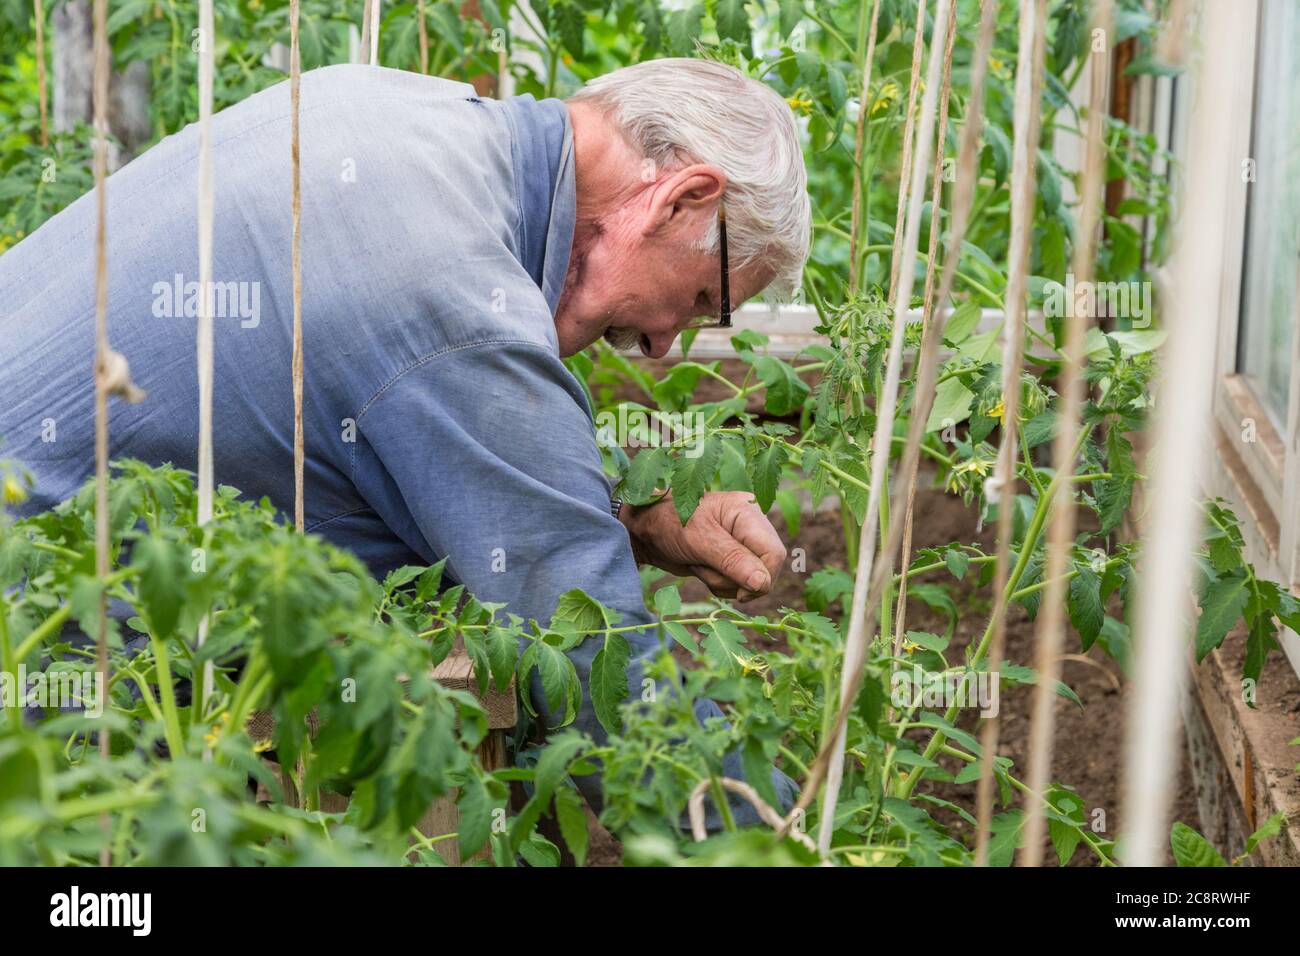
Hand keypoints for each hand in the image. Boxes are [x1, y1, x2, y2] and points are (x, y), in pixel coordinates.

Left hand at [619, 491, 786, 601]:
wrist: (645, 529)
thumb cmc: (669, 523)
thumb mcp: (699, 540)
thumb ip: (732, 560)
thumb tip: (762, 583)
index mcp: (747, 512)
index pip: (774, 553)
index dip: (761, 577)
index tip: (738, 592)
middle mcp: (750, 526)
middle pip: (766, 570)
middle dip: (736, 580)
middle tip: (705, 568)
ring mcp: (742, 543)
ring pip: (752, 580)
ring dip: (723, 583)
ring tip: (698, 564)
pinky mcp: (733, 558)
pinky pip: (739, 584)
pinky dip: (720, 585)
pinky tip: (701, 569)